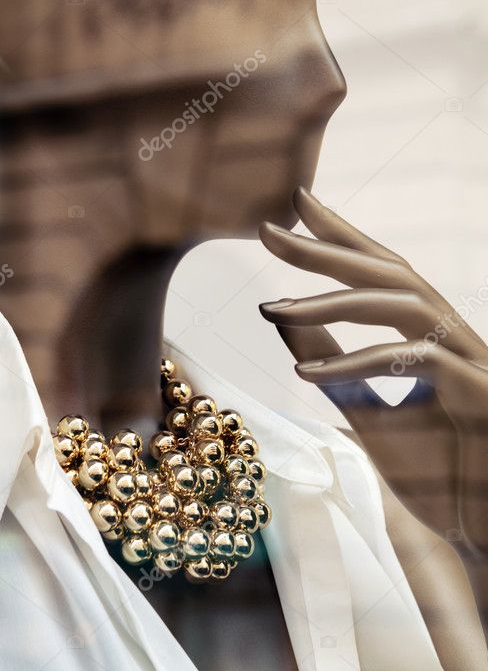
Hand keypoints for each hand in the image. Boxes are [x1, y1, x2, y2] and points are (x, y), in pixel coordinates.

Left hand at [258, 187, 487, 560]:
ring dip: (332, 302)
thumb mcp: (366, 411)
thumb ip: (331, 364)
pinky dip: (356, 363)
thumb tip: (281, 316)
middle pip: (391, 272)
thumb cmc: (437, 474)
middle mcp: (454, 337)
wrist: (487, 530)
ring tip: (271, 309)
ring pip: (404, 305)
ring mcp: (473, 362)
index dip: (342, 232)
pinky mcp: (482, 394)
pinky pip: (416, 362)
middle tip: (266, 230)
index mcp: (431, 335)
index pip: (382, 270)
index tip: (297, 201)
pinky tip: (305, 372)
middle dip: (326, 248)